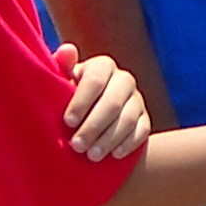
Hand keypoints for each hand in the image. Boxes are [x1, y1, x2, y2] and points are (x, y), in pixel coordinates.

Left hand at [55, 42, 150, 162]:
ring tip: (91, 156)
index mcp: (102, 66)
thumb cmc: (66, 95)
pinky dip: (128, 144)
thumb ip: (62, 67)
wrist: (87, 114)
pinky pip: (142, 131)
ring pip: (128, 119)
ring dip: (109, 139)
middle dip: (94, 126)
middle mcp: (124, 80)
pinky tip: (113, 155)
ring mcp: (137, 100)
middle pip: (113, 103)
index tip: (67, 122)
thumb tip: (67, 50)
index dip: (81, 101)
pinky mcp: (145, 119)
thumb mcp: (60, 81)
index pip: (95, 80)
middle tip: (76, 146)